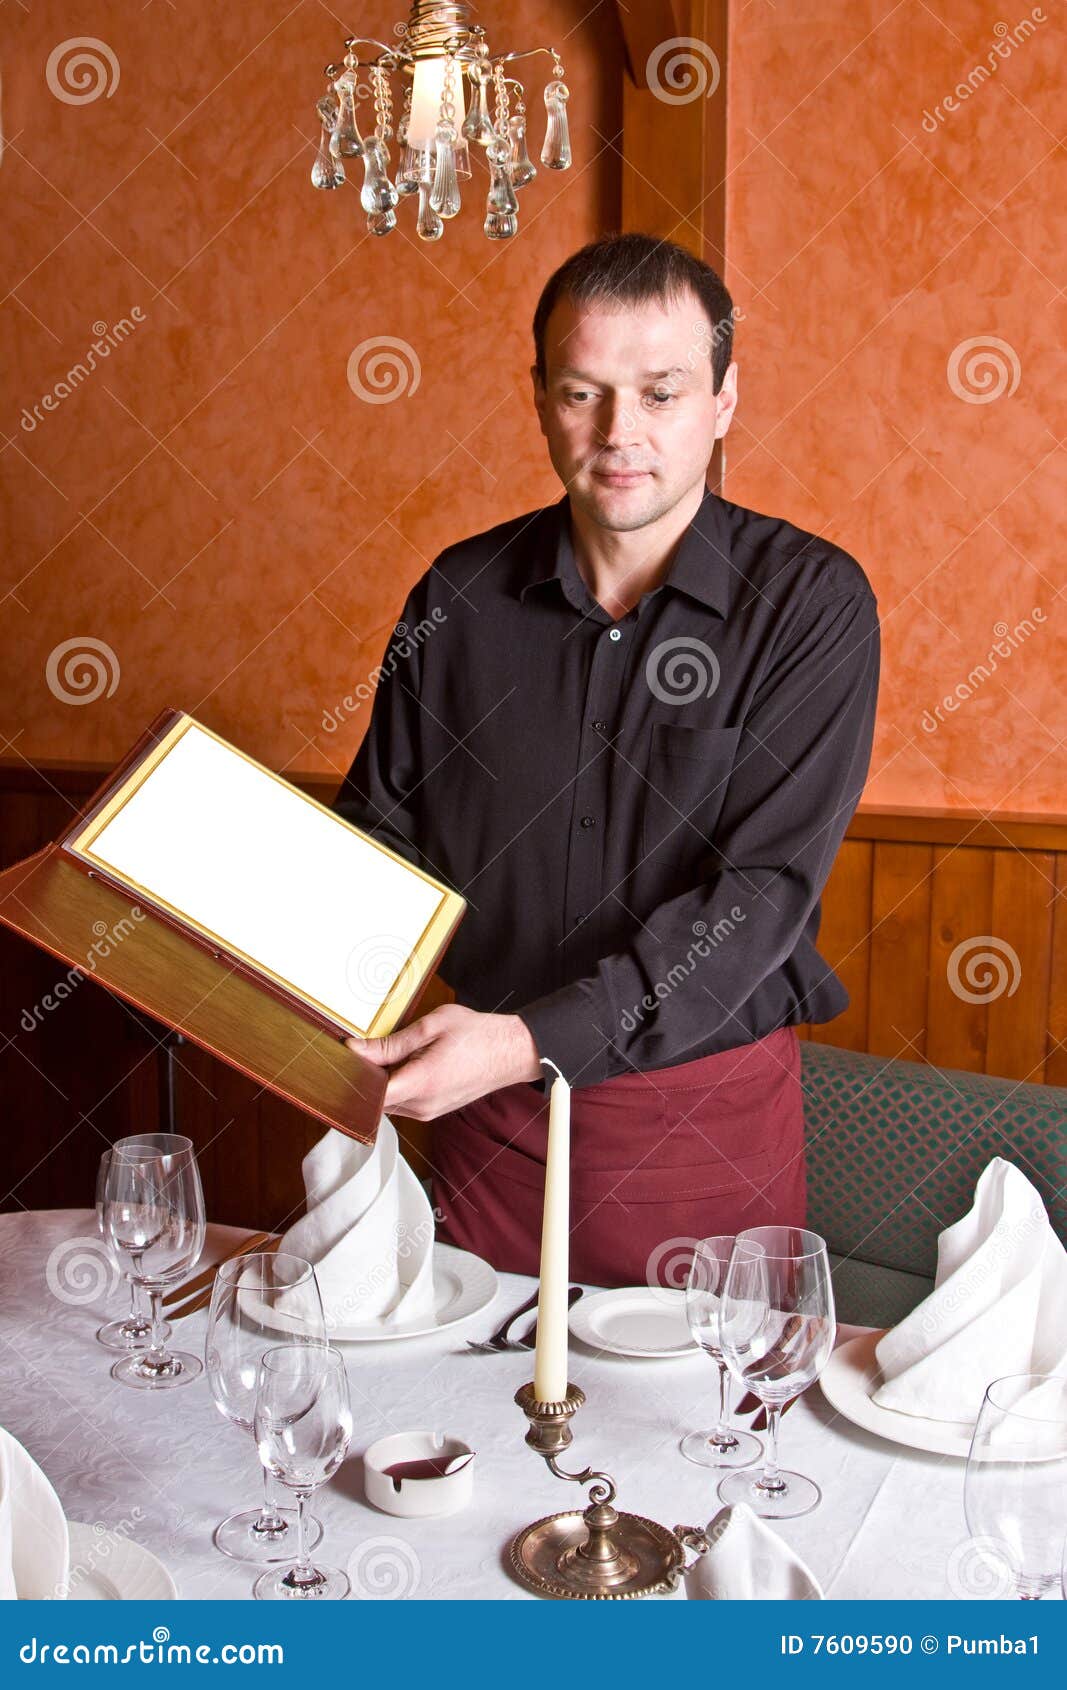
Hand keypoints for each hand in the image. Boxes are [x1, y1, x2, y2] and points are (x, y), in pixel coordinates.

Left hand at [343, 1005, 542, 1119]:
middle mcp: (422, 1106)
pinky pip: (403, 1103)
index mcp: (421, 1084)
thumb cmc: (476, 1034)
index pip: (369, 1098)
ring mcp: (429, 1112)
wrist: (511, 1051)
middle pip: (374, 1101)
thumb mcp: (430, 1027)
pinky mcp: (434, 1111)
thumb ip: (390, 1044)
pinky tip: (400, 1065)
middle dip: (362, 1080)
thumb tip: (355, 1050)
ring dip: (380, 1084)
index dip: (349, 1083)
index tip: (338, 1064)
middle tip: (355, 1052)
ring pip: (387, 1103)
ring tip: (380, 1055)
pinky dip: (395, 1087)